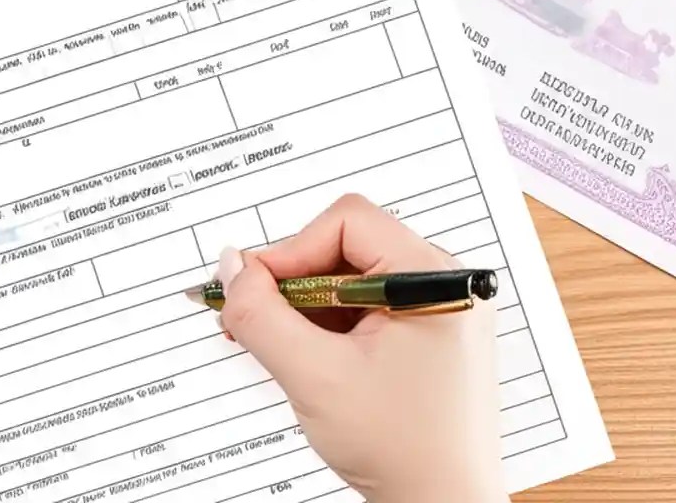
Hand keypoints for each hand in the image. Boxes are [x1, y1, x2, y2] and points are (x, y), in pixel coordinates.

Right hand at [215, 194, 507, 502]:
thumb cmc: (406, 452)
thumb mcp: (314, 376)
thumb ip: (261, 315)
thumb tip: (231, 268)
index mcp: (435, 279)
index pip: (348, 223)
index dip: (291, 250)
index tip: (254, 287)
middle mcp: (444, 286)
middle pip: (347, 249)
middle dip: (293, 284)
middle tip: (254, 318)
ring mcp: (438, 314)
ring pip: (351, 281)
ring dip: (305, 309)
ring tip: (278, 346)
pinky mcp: (427, 339)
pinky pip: (366, 310)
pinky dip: (327, 327)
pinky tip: (304, 357)